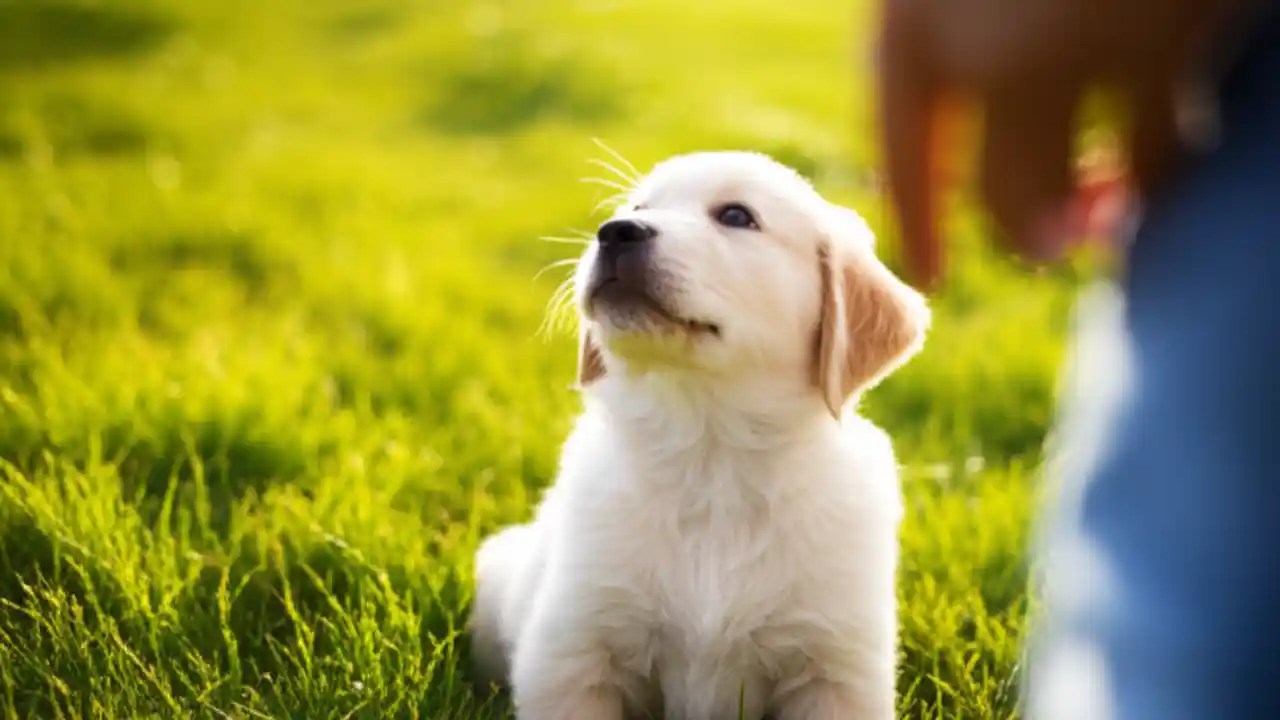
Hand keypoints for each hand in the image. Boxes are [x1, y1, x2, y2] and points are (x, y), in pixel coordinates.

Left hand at [877, 0, 1243, 288]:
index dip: (920, 224)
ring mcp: (1096, 47)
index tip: (928, 278)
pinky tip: (1170, 140)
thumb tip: (987, 158)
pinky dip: (1173, 151)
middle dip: (1031, 234)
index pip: (908, 155)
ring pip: (1117, 182)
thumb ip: (948, 47)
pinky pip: (1179, 135)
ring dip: (1121, 201)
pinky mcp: (1183, 33)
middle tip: (1053, 245)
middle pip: (1010, 197)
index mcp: (919, 27)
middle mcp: (997, 53)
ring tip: (1118, 195)